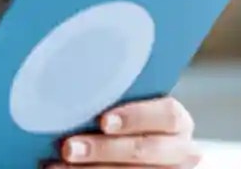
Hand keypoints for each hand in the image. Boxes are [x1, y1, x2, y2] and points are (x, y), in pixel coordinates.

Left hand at [48, 97, 202, 167]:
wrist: (125, 147)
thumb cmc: (120, 115)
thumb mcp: (123, 104)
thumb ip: (111, 95)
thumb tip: (74, 80)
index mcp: (177, 121)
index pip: (168, 115)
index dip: (136, 117)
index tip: (103, 121)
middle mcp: (181, 150)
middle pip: (146, 150)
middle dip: (104, 149)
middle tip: (68, 147)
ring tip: (58, 165)